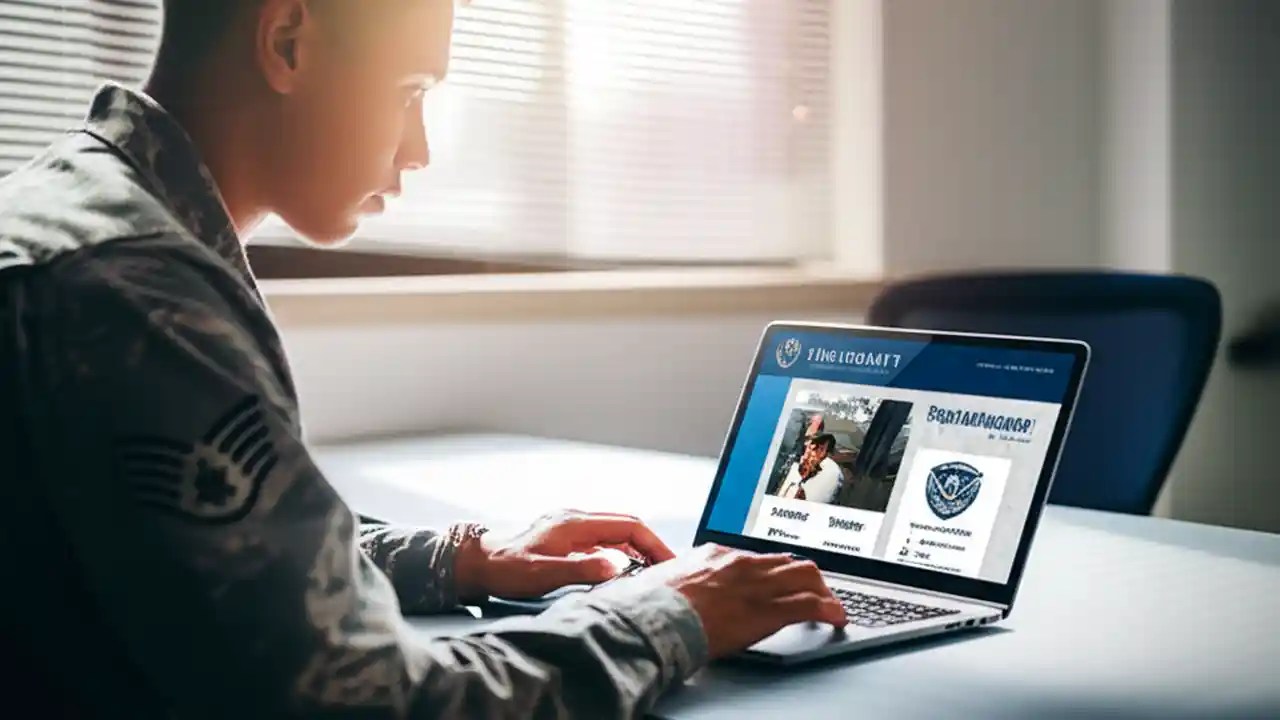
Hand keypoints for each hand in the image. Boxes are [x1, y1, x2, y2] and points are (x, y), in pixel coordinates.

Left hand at [455, 510, 675, 599]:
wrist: (478, 563)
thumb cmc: (506, 569)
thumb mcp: (543, 574)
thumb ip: (580, 569)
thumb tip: (617, 565)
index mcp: (575, 523)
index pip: (629, 525)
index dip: (654, 543)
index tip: (670, 563)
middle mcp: (576, 520)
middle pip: (626, 527)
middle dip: (651, 547)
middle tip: (668, 571)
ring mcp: (570, 527)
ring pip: (615, 534)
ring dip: (636, 551)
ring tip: (651, 574)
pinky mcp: (565, 538)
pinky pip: (603, 541)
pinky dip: (620, 553)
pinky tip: (622, 571)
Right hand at [622, 544, 847, 658]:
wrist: (653, 620)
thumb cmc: (649, 606)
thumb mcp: (660, 584)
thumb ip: (674, 584)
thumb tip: (664, 590)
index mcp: (713, 555)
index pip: (754, 558)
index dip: (770, 571)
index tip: (774, 581)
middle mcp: (740, 563)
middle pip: (785, 561)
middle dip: (802, 576)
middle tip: (811, 590)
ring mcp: (756, 585)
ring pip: (805, 576)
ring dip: (821, 590)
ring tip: (828, 604)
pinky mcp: (768, 610)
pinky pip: (810, 605)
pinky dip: (829, 610)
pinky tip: (836, 618)